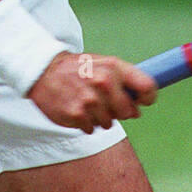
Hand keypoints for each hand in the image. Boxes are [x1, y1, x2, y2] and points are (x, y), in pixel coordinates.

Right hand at [27, 52, 157, 133]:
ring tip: (87, 102)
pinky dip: (86, 123)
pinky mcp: (76, 115)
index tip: (143, 101)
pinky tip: (77, 108)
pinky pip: (91, 129)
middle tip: (107, 102)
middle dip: (122, 110)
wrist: (43, 72)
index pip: (147, 86)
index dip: (149, 97)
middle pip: (129, 111)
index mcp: (113, 67)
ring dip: (100, 117)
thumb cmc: (77, 69)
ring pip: (109, 122)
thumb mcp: (103, 63)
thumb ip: (124, 79)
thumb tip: (140, 105)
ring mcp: (90, 101)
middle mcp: (104, 83)